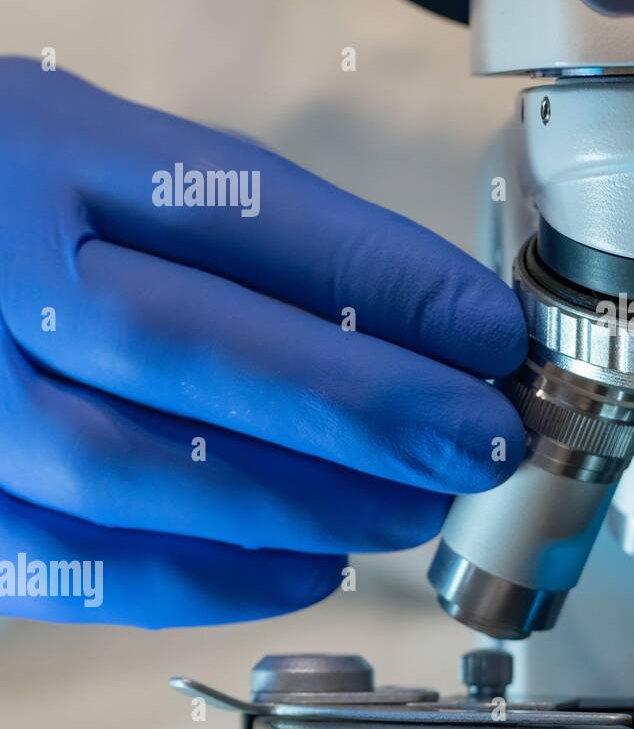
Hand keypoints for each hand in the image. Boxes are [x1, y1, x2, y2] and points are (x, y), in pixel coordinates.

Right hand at [0, 57, 526, 626]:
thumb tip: (429, 325)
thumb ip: (243, 227)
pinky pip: (68, 566)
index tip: (491, 333)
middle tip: (479, 441)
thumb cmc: (21, 202)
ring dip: (305, 503)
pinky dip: (207, 581)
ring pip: (131, 468)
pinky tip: (311, 566)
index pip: (243, 208)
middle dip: (368, 406)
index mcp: (48, 148)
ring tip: (413, 507)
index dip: (386, 279)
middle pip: (189, 343)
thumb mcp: (112, 155)